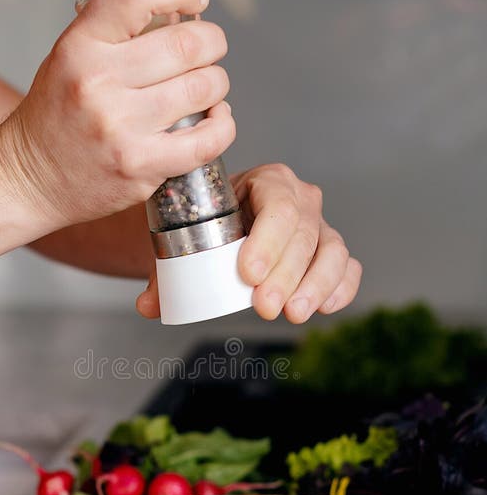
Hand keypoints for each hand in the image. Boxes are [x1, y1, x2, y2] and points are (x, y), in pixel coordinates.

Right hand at [0, 0, 234, 227]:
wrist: (30, 178)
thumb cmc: (58, 116)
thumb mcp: (71, 56)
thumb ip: (118, 33)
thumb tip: (186, 16)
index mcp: (80, 45)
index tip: (196, 0)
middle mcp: (99, 81)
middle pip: (187, 43)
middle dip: (211, 42)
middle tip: (209, 50)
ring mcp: (121, 126)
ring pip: (203, 88)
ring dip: (216, 84)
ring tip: (206, 89)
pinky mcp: (141, 166)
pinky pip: (206, 139)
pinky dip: (222, 125)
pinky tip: (215, 118)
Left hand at [136, 163, 361, 321]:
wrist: (219, 228)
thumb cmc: (203, 226)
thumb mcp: (182, 240)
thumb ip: (164, 274)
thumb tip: (148, 306)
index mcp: (268, 181)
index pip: (278, 205)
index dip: (268, 240)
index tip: (248, 274)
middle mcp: (301, 199)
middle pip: (304, 233)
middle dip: (286, 274)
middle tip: (264, 306)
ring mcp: (320, 227)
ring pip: (331, 251)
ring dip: (315, 285)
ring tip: (292, 314)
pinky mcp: (329, 255)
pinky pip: (346, 268)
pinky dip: (340, 288)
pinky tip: (323, 308)